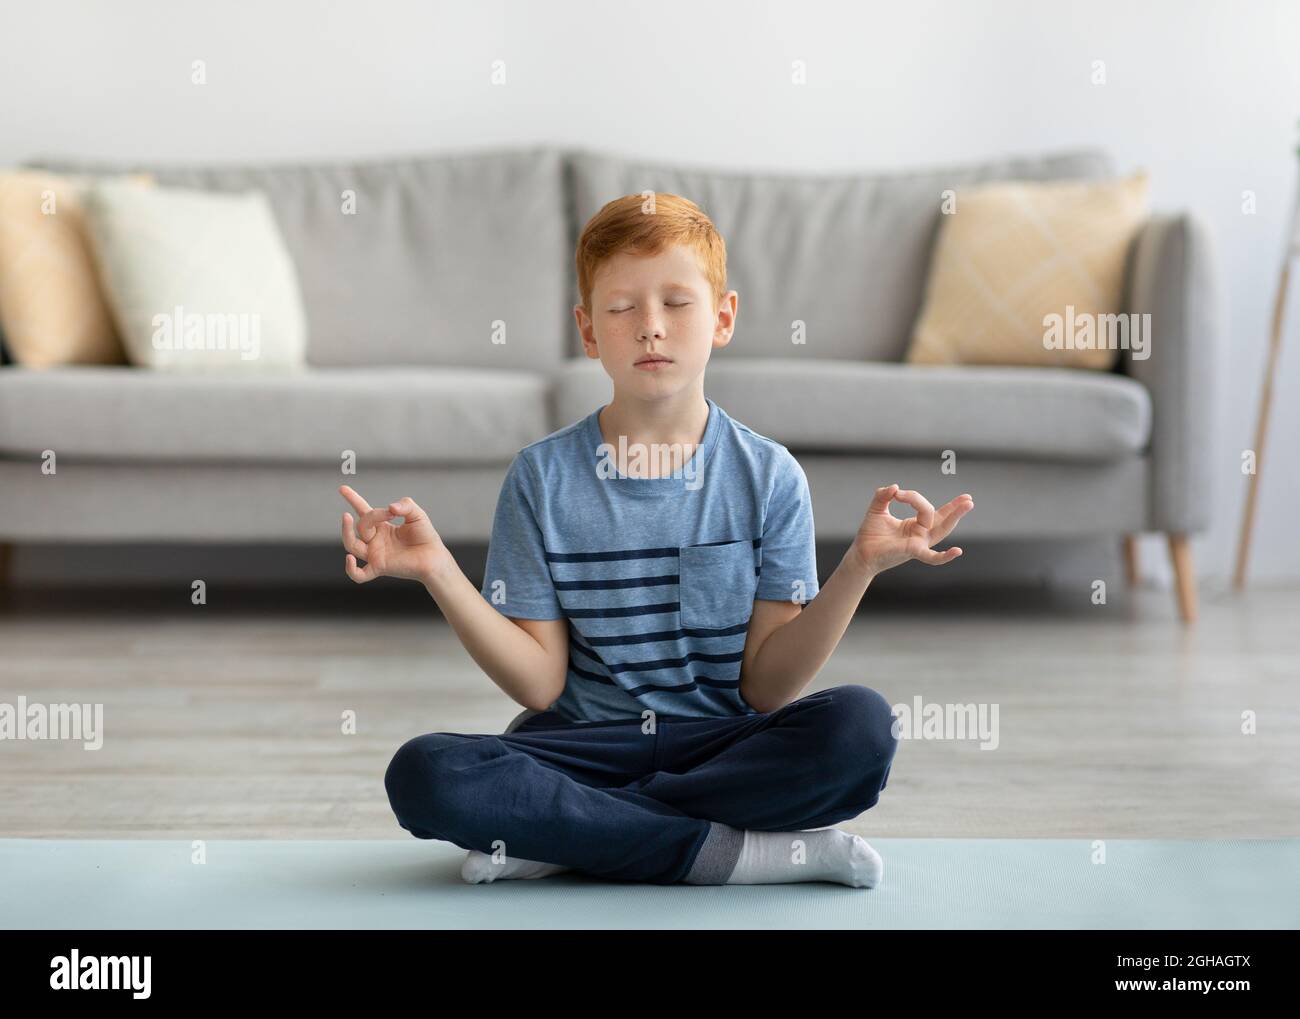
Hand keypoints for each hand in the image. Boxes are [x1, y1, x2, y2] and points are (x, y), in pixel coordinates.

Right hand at [338, 485, 452, 584]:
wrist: (435, 557)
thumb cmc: (425, 536)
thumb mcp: (417, 514)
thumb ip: (406, 505)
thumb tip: (391, 507)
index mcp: (382, 527)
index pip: (363, 512)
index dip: (353, 499)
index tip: (343, 488)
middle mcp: (375, 540)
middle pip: (361, 526)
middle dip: (372, 515)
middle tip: (391, 513)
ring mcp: (375, 555)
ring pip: (352, 545)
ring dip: (347, 532)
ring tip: (348, 516)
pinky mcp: (380, 568)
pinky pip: (359, 574)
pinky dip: (351, 569)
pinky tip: (349, 559)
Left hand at [851, 484, 973, 575]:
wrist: (860, 553)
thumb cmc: (870, 534)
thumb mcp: (877, 509)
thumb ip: (884, 495)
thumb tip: (894, 487)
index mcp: (915, 525)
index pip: (925, 507)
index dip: (912, 496)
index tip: (897, 493)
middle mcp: (921, 534)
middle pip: (943, 520)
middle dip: (955, 508)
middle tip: (968, 498)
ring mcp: (919, 543)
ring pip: (941, 530)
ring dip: (954, 517)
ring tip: (968, 504)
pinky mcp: (912, 552)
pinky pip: (931, 557)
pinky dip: (944, 556)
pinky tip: (957, 551)